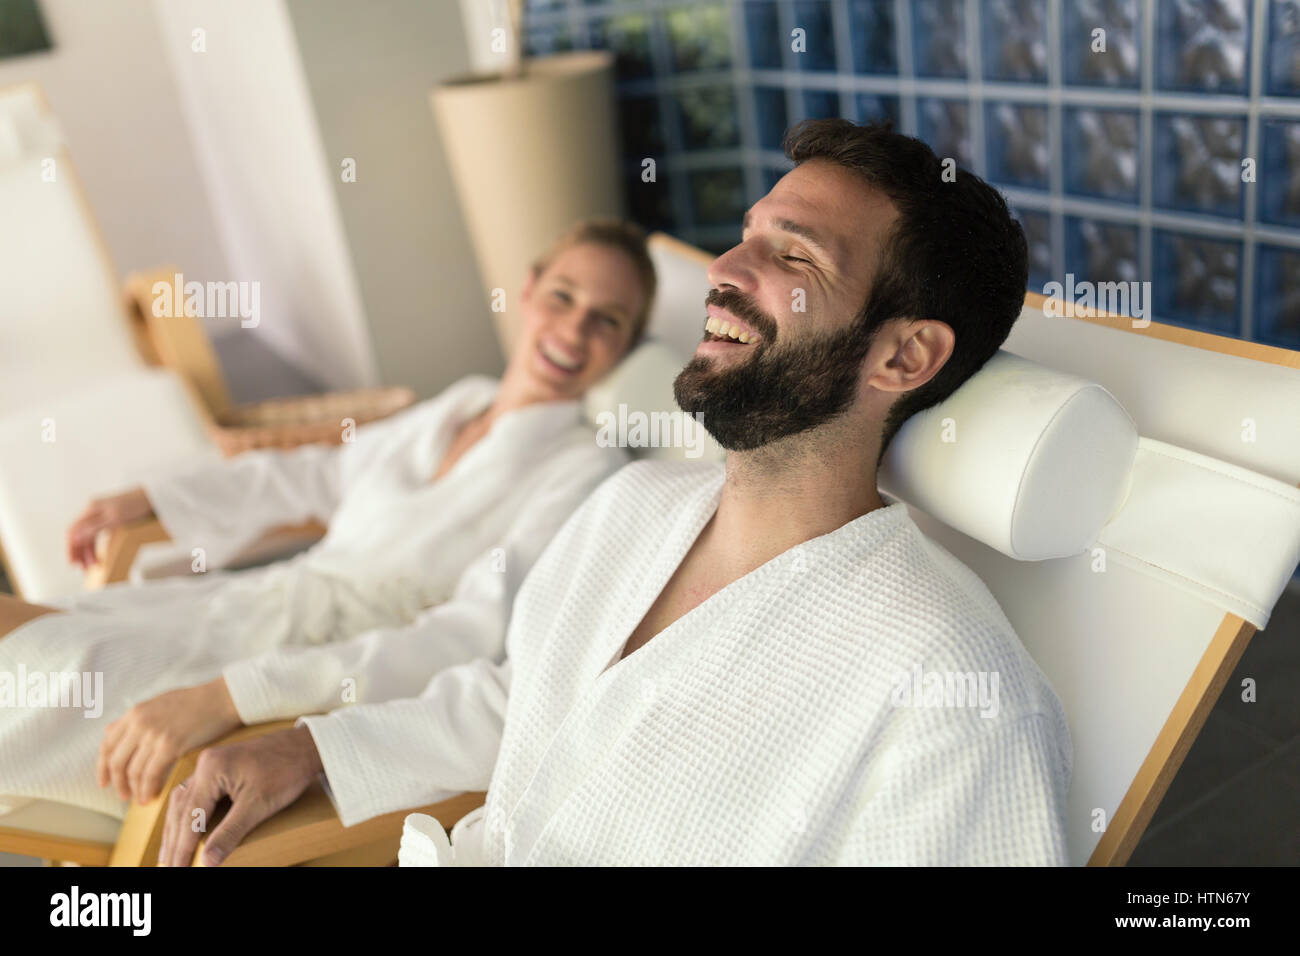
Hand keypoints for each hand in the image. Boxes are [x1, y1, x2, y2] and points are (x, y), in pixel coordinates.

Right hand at [66, 487, 152, 567]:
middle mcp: (93, 511)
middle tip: (85, 569)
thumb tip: (74, 537)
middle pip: (80, 534)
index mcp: (91, 509)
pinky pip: (98, 534)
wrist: (155, 496)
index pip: (73, 531)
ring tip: (94, 566)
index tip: (73, 564)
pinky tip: (101, 555)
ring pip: (90, 535)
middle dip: (80, 553)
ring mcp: (102, 514)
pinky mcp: (112, 518)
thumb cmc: (137, 505)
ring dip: (89, 551)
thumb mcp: (115, 519)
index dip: (71, 548)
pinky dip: (98, 546)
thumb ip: (93, 528)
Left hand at [97, 678, 242, 803]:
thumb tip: (109, 730)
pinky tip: (151, 796)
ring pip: (133, 771)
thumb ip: (134, 718)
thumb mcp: (158, 703)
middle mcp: (139, 723)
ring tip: (140, 799)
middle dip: (118, 783)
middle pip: (116, 761)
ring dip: (134, 789)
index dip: (102, 767)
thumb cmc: (196, 701)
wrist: (222, 699)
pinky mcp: (170, 745)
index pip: (107, 744)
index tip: (105, 782)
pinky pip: (151, 774)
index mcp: (135, 712)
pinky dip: (148, 789)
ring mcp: (154, 734)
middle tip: (123, 796)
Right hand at [158, 726, 323, 866]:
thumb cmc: (286, 771)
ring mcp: (210, 764)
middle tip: (167, 869)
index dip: (181, 847)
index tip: (176, 871)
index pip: (189, 816)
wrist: (306, 745)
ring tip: (169, 856)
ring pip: (183, 802)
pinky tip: (184, 831)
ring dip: (176, 830)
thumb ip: (230, 833)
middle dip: (173, 842)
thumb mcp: (258, 805)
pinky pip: (195, 795)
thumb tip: (208, 862)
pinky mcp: (219, 767)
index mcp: (211, 770)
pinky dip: (187, 816)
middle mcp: (204, 764)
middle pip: (181, 809)